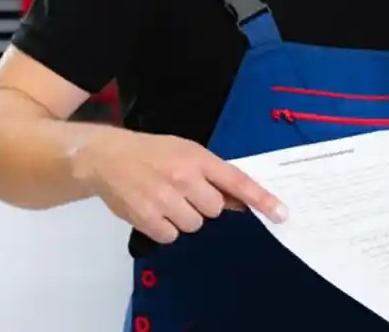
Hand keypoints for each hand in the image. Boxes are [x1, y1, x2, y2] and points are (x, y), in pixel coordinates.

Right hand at [74, 127, 285, 243]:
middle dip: (204, 204)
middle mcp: (184, 178)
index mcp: (198, 158)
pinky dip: (165, 227)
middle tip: (184, 191)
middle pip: (215, 209)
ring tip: (166, 199)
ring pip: (194, 224)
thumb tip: (242, 201)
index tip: (281, 213)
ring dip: (184, 216)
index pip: (237, 181)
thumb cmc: (153, 153)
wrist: (107, 157)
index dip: (261, 199)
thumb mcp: (186, 152)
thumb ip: (214, 175)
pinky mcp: (147, 218)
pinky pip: (172, 236)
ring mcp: (165, 199)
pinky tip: (154, 210)